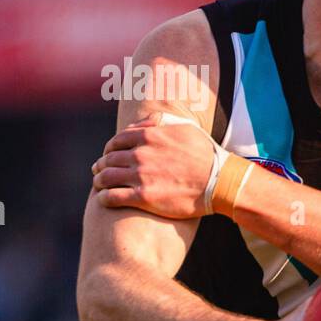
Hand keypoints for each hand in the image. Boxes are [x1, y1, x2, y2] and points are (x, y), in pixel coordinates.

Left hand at [91, 112, 217, 217]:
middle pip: (109, 159)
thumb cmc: (207, 155)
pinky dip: (103, 198)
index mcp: (149, 136)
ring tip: (100, 186)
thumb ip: (163, 123)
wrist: (221, 182)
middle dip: (101, 165)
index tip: (109, 156)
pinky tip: (104, 199)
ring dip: (99, 181)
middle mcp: (141, 154)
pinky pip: (112, 197)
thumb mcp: (187, 129)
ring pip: (106, 177)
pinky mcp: (143, 197)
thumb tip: (147, 121)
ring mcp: (141, 176)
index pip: (116, 141)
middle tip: (99, 172)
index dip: (109, 149)